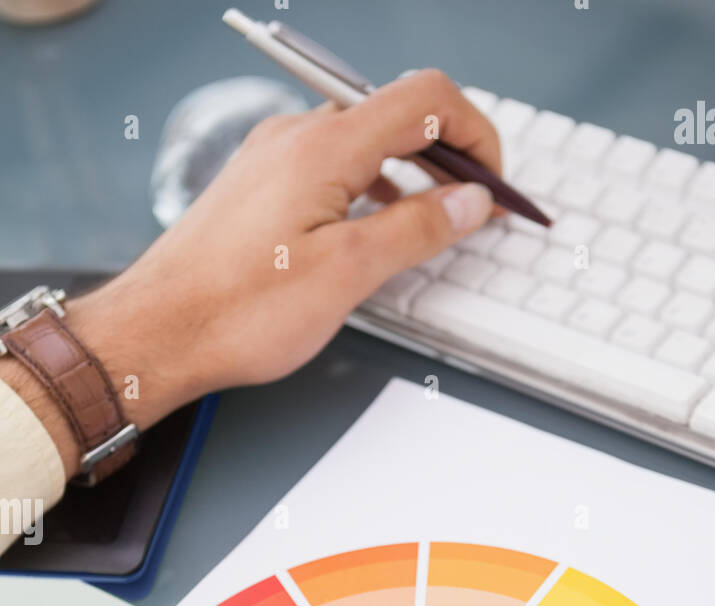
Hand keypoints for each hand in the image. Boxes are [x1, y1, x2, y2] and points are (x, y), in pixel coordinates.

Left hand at [48, 71, 497, 477]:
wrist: (157, 334)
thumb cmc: (237, 311)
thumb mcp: (347, 275)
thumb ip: (415, 231)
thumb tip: (468, 204)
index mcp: (324, 147)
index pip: (426, 100)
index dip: (475, 134)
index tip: (494, 182)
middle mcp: (296, 136)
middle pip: (396, 116)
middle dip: (449, 157)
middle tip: (476, 209)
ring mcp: (273, 158)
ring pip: (362, 143)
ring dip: (409, 174)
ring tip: (433, 226)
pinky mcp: (258, 187)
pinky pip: (329, 167)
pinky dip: (369, 188)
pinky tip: (374, 233)